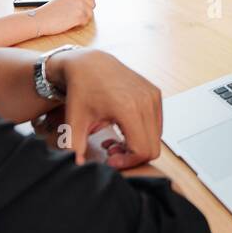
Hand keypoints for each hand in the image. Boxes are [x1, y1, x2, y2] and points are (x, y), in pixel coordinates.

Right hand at [32, 0, 94, 35]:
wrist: (40, 19)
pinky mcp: (79, 15)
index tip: (80, 6)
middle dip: (86, 10)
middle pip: (92, 3)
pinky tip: (69, 22)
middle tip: (74, 14)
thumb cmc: (50, 11)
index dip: (87, 1)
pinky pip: (85, 22)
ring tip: (70, 18)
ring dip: (83, 18)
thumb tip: (90, 1)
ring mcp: (80, 5)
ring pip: (90, 14)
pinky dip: (79, 24)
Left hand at [46, 49, 162, 167]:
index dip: (128, 162)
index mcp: (129, 109)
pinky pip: (157, 124)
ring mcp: (153, 96)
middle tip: (112, 151)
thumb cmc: (81, 88)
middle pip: (153, 147)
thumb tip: (76, 169)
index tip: (110, 159)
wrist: (89, 63)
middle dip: (133, 156)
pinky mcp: (155, 93)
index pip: (143, 150)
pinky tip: (125, 129)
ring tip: (116, 140)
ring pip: (156, 137)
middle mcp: (145, 101)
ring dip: (139, 144)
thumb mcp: (74, 121)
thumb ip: (74, 148)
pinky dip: (144, 132)